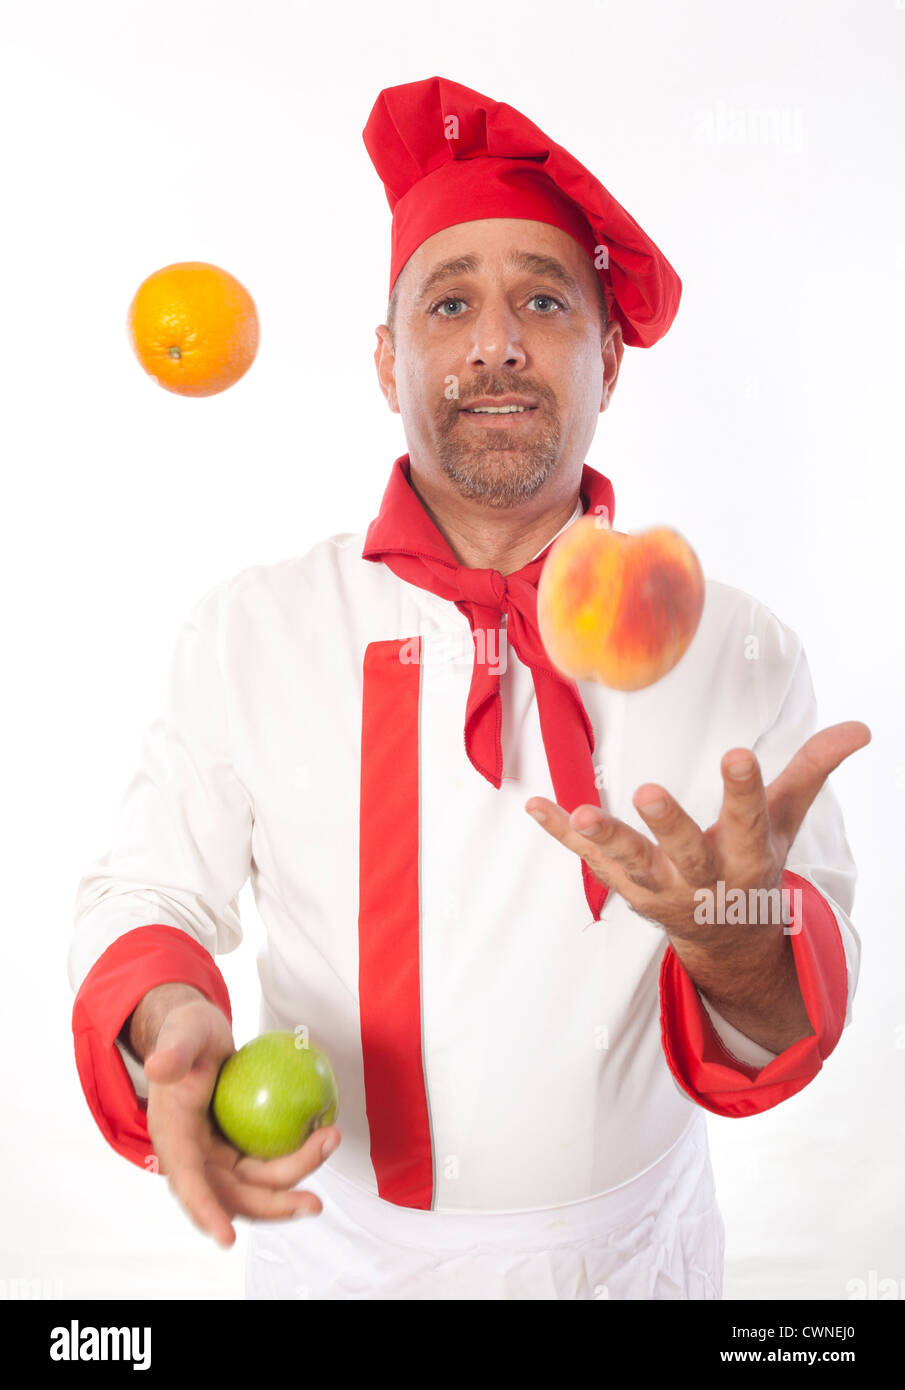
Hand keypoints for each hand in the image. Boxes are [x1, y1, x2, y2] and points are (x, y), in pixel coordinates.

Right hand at [144, 999, 340, 1248]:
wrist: (201, 1037)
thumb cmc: (189, 1033)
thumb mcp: (183, 1034)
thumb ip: (172, 1050)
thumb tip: (157, 1065)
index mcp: (173, 1137)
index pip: (187, 1180)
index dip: (205, 1210)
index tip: (227, 1238)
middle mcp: (196, 1156)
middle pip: (233, 1194)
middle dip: (273, 1204)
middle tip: (314, 1203)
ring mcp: (220, 1155)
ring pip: (258, 1183)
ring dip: (295, 1175)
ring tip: (329, 1141)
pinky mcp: (241, 1148)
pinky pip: (270, 1162)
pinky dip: (297, 1157)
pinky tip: (324, 1139)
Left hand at [525, 720, 870, 949]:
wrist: (727, 938)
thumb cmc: (754, 864)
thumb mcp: (786, 821)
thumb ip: (813, 770)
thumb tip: (861, 726)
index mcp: (746, 858)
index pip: (747, 820)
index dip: (743, 789)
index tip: (737, 753)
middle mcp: (702, 879)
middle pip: (685, 852)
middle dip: (668, 825)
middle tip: (648, 791)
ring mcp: (658, 888)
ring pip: (629, 866)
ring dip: (605, 840)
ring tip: (582, 813)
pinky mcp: (623, 886)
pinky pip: (587, 861)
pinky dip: (560, 835)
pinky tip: (535, 805)